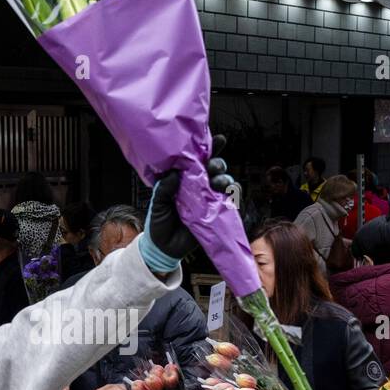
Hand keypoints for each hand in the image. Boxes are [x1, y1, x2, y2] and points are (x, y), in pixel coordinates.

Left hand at [138, 134, 235, 273]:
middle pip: (215, 169)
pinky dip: (232, 195)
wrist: (162, 249)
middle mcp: (199, 187)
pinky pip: (229, 202)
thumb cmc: (158, 223)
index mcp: (185, 180)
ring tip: (218, 182)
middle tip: (213, 167)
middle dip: (218, 164)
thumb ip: (165, 188)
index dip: (210, 149)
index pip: (198, 161)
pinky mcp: (215, 215)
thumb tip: (175, 173)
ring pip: (224, 183)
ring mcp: (208, 200)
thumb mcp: (157, 203)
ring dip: (225, 179)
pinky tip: (229, 193)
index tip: (219, 139)